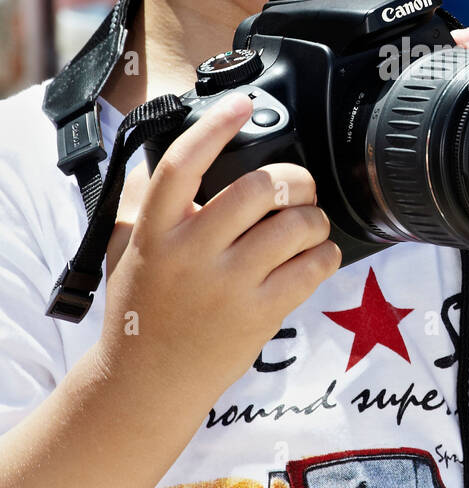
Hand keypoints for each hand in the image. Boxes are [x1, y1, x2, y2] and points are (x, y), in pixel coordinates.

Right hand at [99, 93, 340, 400]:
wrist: (147, 383)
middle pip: (258, 187)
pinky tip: (316, 257)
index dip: (215, 128)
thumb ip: (143, 200)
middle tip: (298, 188)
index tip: (243, 104)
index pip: (182, 165)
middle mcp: (190, 252)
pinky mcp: (259, 315)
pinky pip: (312, 268)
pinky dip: (325, 254)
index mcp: (154, 230)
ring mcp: (226, 285)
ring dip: (314, 219)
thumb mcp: (125, 247)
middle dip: (293, 180)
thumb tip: (172, 151)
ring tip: (309, 225)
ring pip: (295, 226)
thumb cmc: (140, 309)